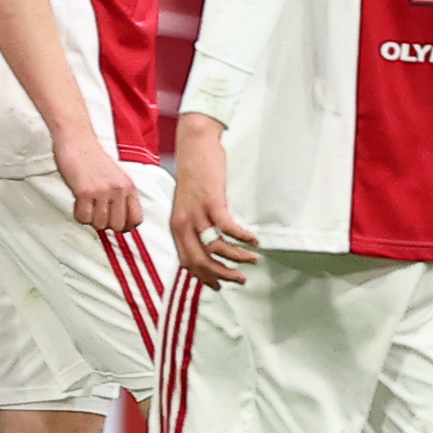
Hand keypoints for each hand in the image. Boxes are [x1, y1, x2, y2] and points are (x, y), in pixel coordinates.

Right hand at [52, 128, 142, 231]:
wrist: (77, 139)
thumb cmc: (92, 156)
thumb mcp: (116, 175)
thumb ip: (121, 195)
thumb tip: (121, 217)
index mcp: (128, 186)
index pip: (136, 219)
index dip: (126, 226)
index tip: (117, 225)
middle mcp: (118, 190)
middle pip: (118, 225)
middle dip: (106, 224)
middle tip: (98, 215)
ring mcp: (102, 191)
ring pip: (100, 224)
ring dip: (91, 219)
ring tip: (87, 206)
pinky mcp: (84, 192)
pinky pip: (84, 217)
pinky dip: (79, 215)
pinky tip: (79, 204)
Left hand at [168, 115, 254, 287]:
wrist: (194, 146)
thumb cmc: (195, 175)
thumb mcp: (188, 205)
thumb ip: (194, 226)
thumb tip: (209, 246)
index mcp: (176, 226)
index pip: (187, 262)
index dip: (204, 277)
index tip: (219, 286)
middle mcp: (183, 223)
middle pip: (200, 261)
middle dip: (222, 275)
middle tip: (240, 280)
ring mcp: (197, 213)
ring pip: (215, 248)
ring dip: (237, 258)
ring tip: (253, 260)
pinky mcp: (211, 201)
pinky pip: (228, 228)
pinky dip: (243, 237)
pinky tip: (255, 240)